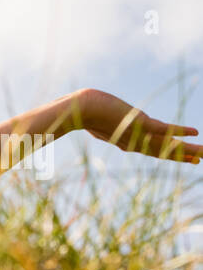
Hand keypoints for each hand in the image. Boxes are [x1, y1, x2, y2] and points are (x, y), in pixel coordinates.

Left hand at [73, 89, 200, 162]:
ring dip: (188, 149)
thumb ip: (100, 127)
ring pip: (168, 144)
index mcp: (127, 141)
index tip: (184, 158)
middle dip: (182, 155)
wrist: (79, 109)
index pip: (153, 150)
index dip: (169, 155)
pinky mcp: (139, 123)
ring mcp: (138, 133)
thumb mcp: (96, 122)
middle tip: (200, 160)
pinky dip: (179, 131)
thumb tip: (94, 126)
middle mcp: (134, 141)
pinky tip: (195, 132)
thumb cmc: (82, 113)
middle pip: (163, 151)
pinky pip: (164, 129)